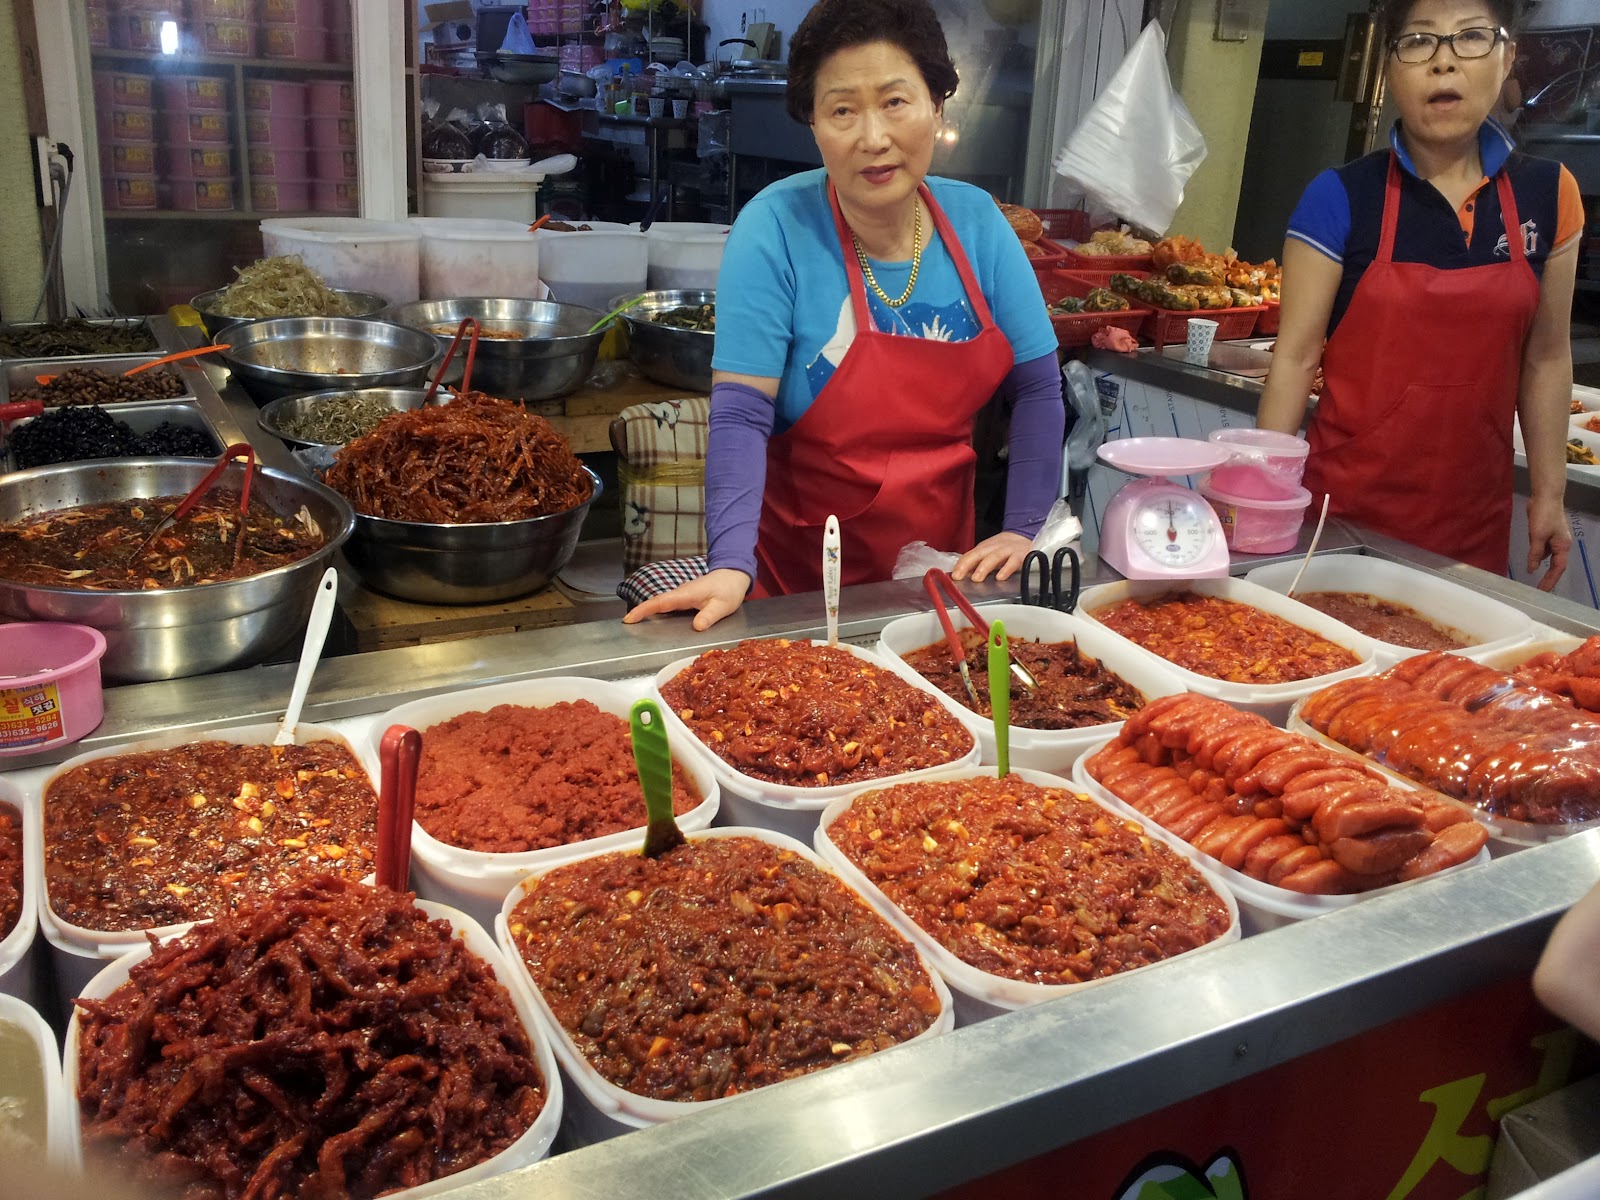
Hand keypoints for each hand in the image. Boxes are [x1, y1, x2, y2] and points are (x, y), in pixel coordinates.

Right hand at [623, 568, 751, 631]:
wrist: (734, 574)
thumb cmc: (728, 589)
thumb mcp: (722, 605)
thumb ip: (709, 616)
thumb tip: (696, 627)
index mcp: (686, 594)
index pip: (660, 602)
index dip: (644, 610)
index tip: (629, 618)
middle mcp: (680, 593)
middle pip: (656, 602)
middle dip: (640, 611)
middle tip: (626, 624)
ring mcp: (682, 594)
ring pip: (661, 603)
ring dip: (647, 611)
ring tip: (634, 623)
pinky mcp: (685, 597)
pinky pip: (667, 604)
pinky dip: (657, 610)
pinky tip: (654, 619)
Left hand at [951, 532, 1032, 583]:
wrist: (1027, 536)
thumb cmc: (1005, 549)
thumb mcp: (989, 554)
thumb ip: (977, 564)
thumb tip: (961, 576)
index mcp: (985, 548)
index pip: (969, 555)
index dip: (961, 565)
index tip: (953, 576)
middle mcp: (994, 547)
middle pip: (979, 554)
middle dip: (967, 564)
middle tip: (958, 576)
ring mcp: (1008, 550)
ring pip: (994, 557)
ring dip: (984, 567)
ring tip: (976, 578)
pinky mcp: (1021, 555)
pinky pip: (1013, 562)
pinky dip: (1006, 569)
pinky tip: (1000, 577)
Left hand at [1526, 495, 1571, 591]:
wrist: (1545, 497)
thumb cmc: (1544, 516)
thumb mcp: (1537, 536)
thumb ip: (1535, 554)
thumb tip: (1532, 570)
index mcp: (1562, 546)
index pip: (1558, 568)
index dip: (1551, 580)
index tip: (1543, 590)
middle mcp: (1560, 545)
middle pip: (1555, 565)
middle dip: (1548, 577)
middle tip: (1539, 589)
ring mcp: (1554, 539)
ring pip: (1548, 557)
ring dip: (1543, 567)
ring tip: (1535, 579)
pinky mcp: (1546, 534)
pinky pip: (1543, 549)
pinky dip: (1538, 556)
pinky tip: (1531, 560)